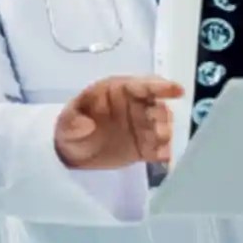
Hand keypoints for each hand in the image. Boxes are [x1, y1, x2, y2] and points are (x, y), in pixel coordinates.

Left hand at [54, 76, 182, 168]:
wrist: (73, 153)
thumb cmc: (70, 128)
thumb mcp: (65, 121)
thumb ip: (72, 119)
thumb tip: (86, 123)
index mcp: (118, 91)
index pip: (143, 85)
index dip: (161, 86)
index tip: (177, 90)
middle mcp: (135, 106)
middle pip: (157, 107)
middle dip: (161, 116)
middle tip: (158, 128)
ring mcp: (142, 127)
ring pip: (162, 127)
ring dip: (164, 133)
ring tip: (158, 140)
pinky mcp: (144, 148)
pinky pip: (158, 149)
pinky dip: (163, 152)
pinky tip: (161, 157)